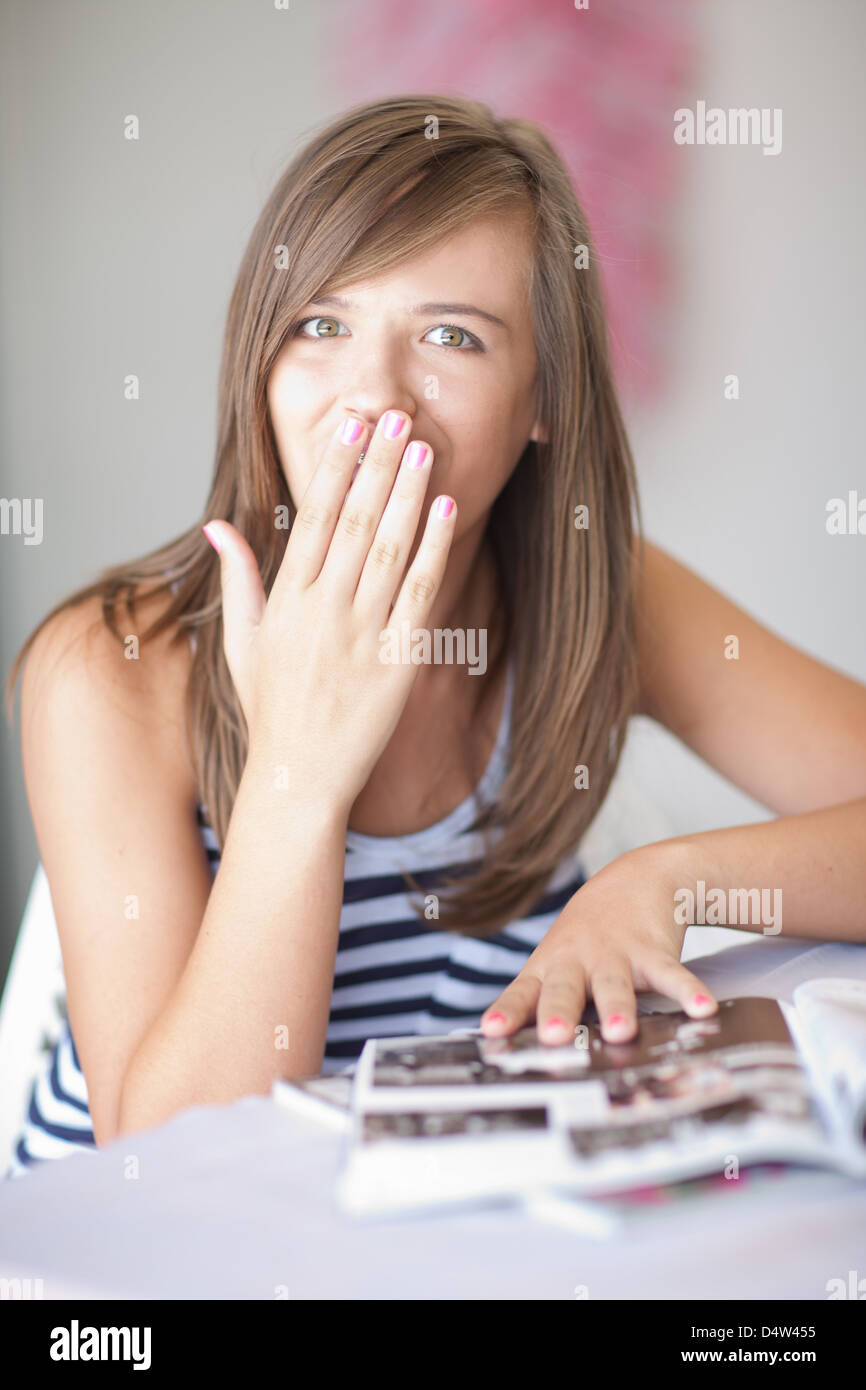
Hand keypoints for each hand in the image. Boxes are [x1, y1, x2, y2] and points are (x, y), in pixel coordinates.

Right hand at [202, 409, 455, 812]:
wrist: (300, 777)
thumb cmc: (270, 708)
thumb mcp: (242, 643)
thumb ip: (238, 578)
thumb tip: (216, 526)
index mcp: (284, 601)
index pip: (312, 518)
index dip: (334, 468)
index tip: (352, 428)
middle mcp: (322, 611)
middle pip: (353, 523)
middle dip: (376, 466)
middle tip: (397, 417)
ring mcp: (361, 635)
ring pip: (389, 549)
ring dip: (407, 494)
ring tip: (423, 448)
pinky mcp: (398, 661)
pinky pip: (419, 594)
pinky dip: (432, 549)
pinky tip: (444, 510)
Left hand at [480, 844, 718, 1043]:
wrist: (636, 878)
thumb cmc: (587, 936)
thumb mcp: (557, 962)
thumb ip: (539, 1002)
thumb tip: (509, 1050)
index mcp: (550, 968)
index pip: (523, 993)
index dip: (508, 1012)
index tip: (492, 1032)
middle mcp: (578, 961)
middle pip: (565, 989)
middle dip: (558, 1012)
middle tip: (554, 1036)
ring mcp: (616, 954)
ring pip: (615, 984)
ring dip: (618, 1008)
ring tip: (620, 1032)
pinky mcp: (654, 951)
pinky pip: (672, 974)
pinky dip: (688, 992)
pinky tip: (703, 1010)